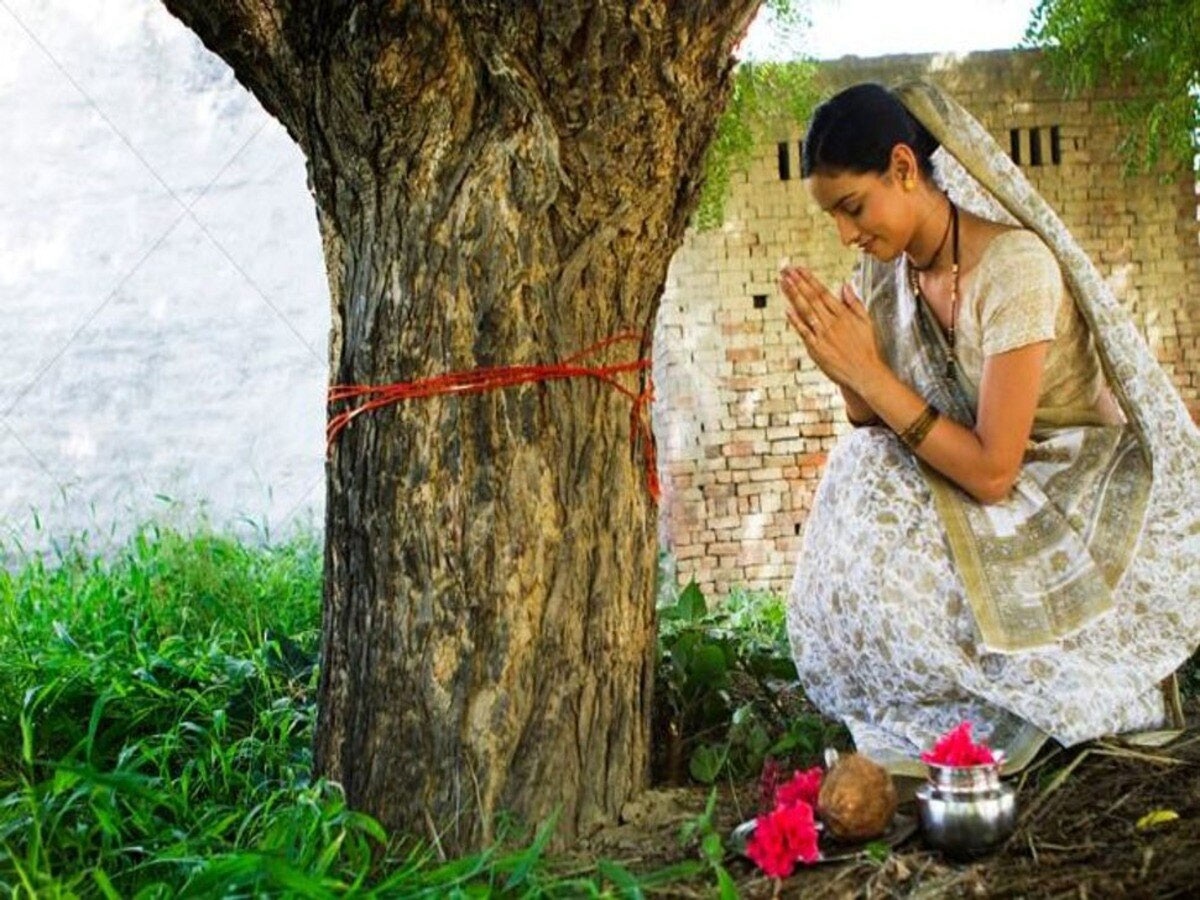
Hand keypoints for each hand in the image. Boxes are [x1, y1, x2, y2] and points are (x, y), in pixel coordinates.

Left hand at [779, 266, 885, 392]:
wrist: (865, 372)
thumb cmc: (867, 348)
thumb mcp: (866, 321)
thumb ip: (854, 302)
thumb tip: (845, 286)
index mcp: (843, 314)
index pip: (823, 292)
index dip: (810, 279)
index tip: (800, 269)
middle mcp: (832, 322)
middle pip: (811, 298)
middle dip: (797, 282)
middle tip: (786, 270)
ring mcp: (823, 335)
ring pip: (806, 311)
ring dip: (793, 296)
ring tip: (783, 283)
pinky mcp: (816, 348)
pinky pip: (804, 332)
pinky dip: (795, 321)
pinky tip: (787, 310)